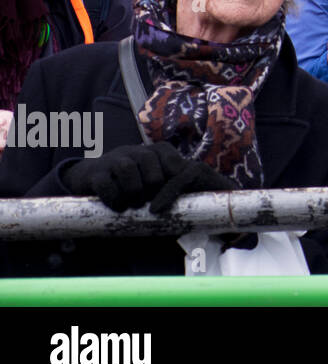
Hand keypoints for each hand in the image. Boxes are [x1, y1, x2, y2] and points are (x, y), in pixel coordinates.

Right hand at [61, 142, 235, 212]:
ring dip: (132, 192)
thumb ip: (173, 187)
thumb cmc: (131, 183)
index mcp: (156, 152)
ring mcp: (114, 159)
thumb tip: (202, 212)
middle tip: (146, 204)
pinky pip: (106, 183)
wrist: (89, 178)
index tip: (168, 200)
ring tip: (131, 206)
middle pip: (151, 166)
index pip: (172, 163)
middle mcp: (135, 151)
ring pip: (128, 170)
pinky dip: (112, 198)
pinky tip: (115, 206)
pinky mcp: (95, 172)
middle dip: (151, 189)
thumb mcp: (154, 180)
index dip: (173, 183)